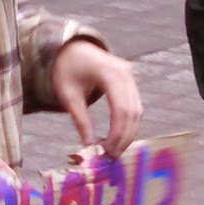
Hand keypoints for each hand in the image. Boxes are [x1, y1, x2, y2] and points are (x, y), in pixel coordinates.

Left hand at [50, 40, 142, 155]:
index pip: (121, 109)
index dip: (117, 133)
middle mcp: (126, 73)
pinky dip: (128, 123)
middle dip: (124, 137)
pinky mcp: (130, 81)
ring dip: (128, 132)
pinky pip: (134, 105)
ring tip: (114, 149)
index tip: (108, 152)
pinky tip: (117, 136)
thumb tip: (89, 146)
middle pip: (133, 112)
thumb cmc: (66, 69)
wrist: (71, 48)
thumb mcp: (68, 95)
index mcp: (110, 73)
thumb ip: (80, 120)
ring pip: (137, 110)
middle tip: (112, 156)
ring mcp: (130, 76)